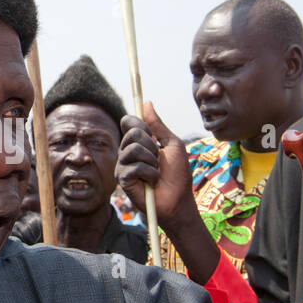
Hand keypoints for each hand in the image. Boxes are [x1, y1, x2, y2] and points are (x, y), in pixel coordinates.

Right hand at [117, 102, 193, 228]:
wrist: (179, 200)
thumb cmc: (178, 174)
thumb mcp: (172, 144)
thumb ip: (158, 125)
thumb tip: (147, 103)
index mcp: (138, 142)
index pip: (129, 122)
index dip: (141, 124)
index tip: (154, 136)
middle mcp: (128, 152)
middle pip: (132, 133)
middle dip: (151, 145)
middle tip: (158, 159)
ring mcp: (124, 165)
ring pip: (132, 149)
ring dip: (151, 160)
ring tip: (156, 171)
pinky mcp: (123, 179)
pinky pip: (134, 166)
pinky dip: (149, 173)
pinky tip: (152, 182)